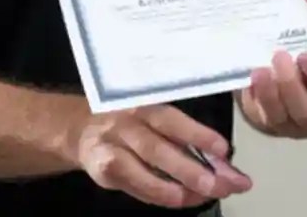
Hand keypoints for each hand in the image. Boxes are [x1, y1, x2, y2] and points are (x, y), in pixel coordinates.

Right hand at [68, 104, 251, 207]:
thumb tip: (225, 163)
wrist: (81, 129)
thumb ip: (186, 139)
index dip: (198, 135)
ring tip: (204, 196)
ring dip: (177, 189)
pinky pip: (135, 187)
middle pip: (158, 150)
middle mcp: (126, 125)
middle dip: (192, 170)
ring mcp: (112, 149)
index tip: (224, 150)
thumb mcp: (155, 119)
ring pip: (144, 173)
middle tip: (220, 185)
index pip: (173, 121)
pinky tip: (181, 200)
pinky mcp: (103, 172)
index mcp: (145, 106)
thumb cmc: (132, 123)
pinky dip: (159, 196)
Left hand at [237, 50, 306, 137]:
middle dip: (291, 85)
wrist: (284, 75)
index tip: (306, 55)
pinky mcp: (266, 125)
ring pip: (279, 117)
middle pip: (306, 113)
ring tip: (261, 69)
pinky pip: (258, 115)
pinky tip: (251, 77)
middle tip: (280, 57)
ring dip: (269, 93)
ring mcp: (290, 128)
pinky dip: (254, 96)